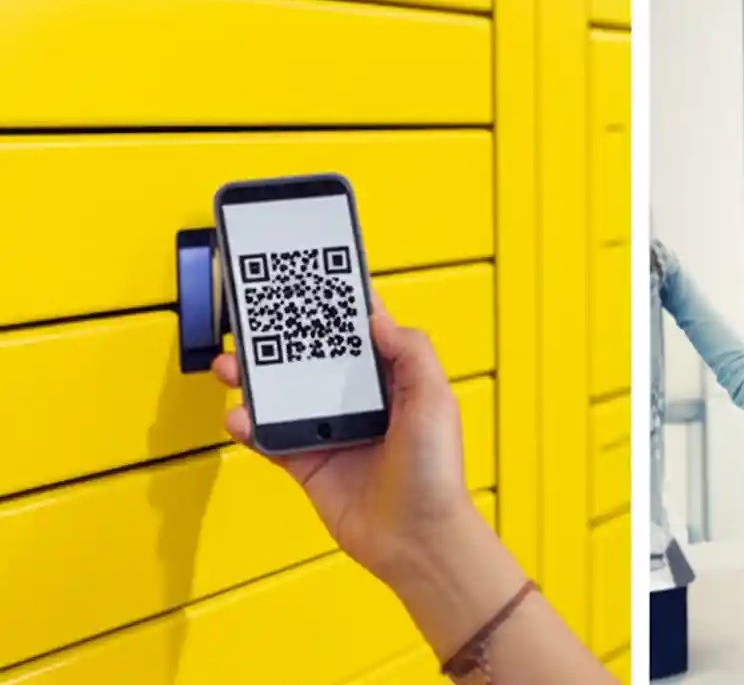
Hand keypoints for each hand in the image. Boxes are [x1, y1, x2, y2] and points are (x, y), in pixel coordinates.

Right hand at [212, 292, 473, 585]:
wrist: (417, 539)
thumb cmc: (436, 474)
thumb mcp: (435, 399)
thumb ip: (410, 352)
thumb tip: (377, 316)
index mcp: (391, 381)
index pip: (358, 334)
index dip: (336, 308)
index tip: (308, 279)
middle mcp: (358, 402)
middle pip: (311, 360)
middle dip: (282, 339)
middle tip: (254, 320)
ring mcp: (329, 432)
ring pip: (283, 395)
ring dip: (254, 380)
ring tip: (232, 366)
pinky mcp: (307, 463)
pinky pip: (269, 438)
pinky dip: (249, 426)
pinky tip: (239, 418)